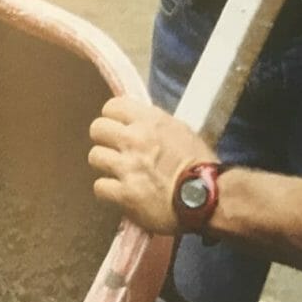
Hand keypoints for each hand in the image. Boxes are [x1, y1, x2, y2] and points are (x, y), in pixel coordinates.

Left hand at [88, 96, 213, 233]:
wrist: (206, 196)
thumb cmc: (199, 162)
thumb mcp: (181, 131)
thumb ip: (156, 125)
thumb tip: (138, 122)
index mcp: (151, 120)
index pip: (113, 105)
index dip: (113, 116)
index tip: (119, 125)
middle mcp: (135, 139)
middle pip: (97, 128)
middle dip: (105, 138)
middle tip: (115, 148)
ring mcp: (127, 166)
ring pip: (95, 156)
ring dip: (106, 164)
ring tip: (119, 171)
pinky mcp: (124, 194)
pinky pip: (100, 186)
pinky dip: (109, 190)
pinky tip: (122, 191)